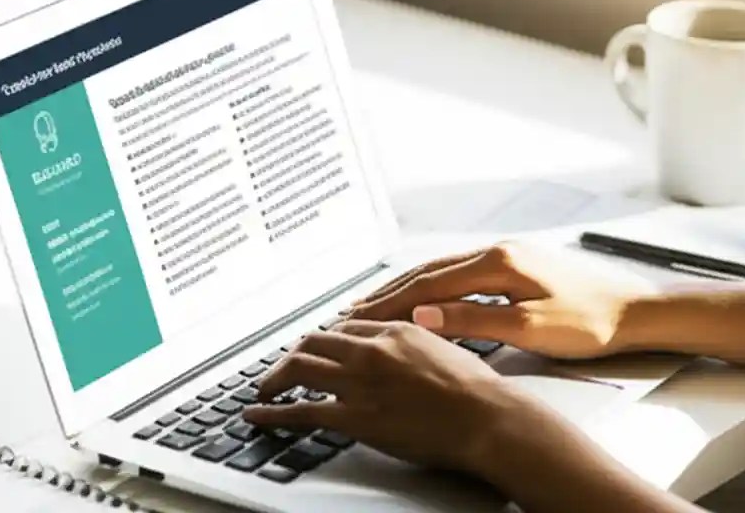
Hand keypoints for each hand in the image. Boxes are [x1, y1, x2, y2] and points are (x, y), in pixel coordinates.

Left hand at [243, 320, 547, 474]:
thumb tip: (405, 352)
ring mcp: (360, 382)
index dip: (329, 339)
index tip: (321, 349)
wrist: (486, 417)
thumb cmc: (477, 390)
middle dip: (294, 353)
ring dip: (276, 376)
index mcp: (397, 329)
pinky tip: (259, 413)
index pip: (348, 326)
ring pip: (301, 367)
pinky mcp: (355, 416)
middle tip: (285, 366)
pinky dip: (272, 411)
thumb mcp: (447, 348)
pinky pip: (301, 410)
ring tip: (264, 387)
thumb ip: (416, 344)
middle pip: (316, 340)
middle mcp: (372, 349)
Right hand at [346, 242, 658, 358]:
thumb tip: (423, 314)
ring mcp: (510, 254)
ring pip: (445, 269)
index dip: (389, 303)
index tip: (356, 319)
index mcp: (499, 263)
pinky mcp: (520, 264)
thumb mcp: (529, 328)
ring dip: (409, 287)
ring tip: (377, 305)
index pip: (429, 283)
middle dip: (389, 292)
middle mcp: (500, 250)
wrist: (638, 310)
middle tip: (351, 311)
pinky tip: (426, 296)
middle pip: (430, 270)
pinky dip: (436, 285)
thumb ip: (472, 320)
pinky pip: (464, 272)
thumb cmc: (592, 322)